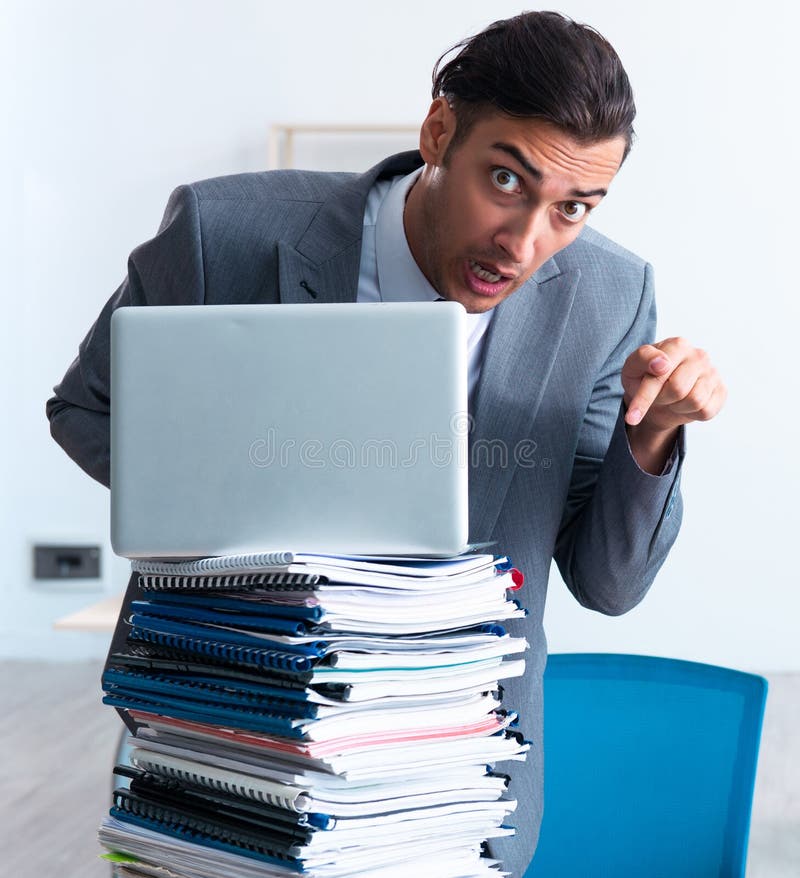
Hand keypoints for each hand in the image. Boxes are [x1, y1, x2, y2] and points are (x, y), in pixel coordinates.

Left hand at [621, 337, 725, 472]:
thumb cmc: (644, 377)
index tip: (632, 417)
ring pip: (695, 401)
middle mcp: (699, 355)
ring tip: (671, 399)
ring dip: (676, 407)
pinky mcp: (721, 391)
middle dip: (661, 399)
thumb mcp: (633, 368)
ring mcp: (713, 373)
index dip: (643, 397)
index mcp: (677, 344)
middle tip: (657, 396)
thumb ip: (642, 359)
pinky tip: (685, 404)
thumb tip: (662, 364)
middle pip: (678, 389)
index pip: (660, 374)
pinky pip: (706, 411)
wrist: (659, 396)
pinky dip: (691, 414)